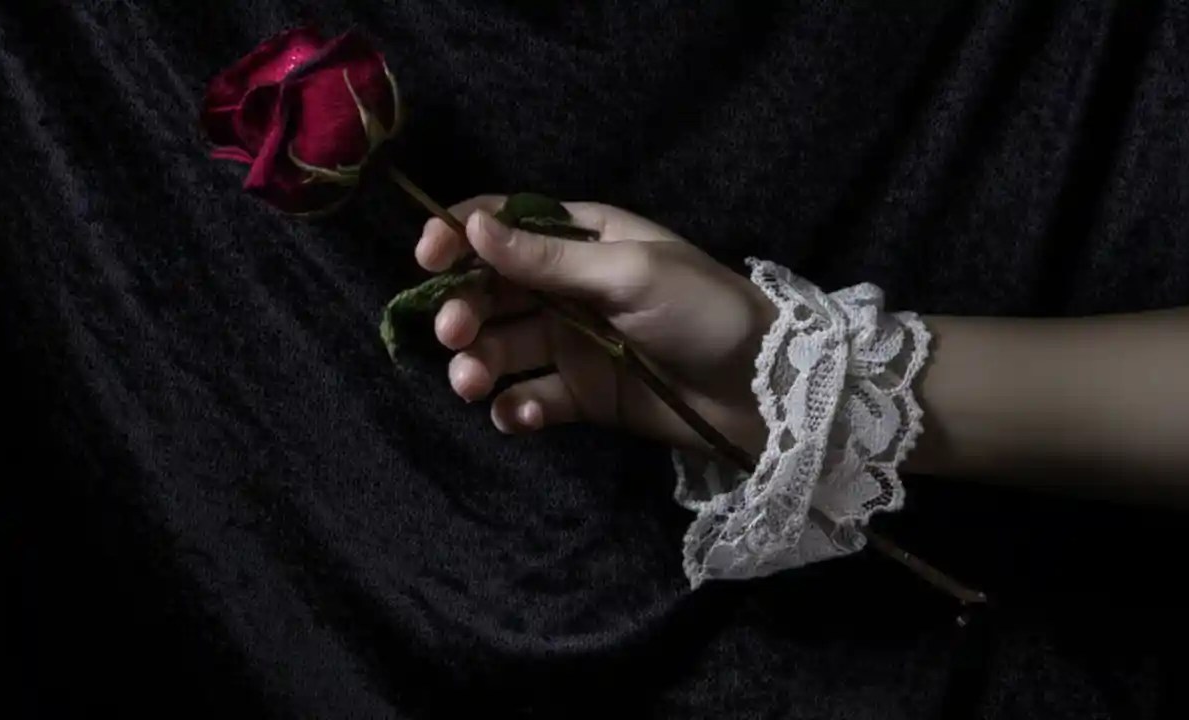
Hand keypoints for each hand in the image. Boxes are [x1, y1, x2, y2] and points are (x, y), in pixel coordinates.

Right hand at [414, 195, 776, 456]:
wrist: (761, 389)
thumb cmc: (701, 310)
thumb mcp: (628, 272)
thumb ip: (548, 258)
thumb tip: (472, 224)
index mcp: (582, 239)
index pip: (505, 226)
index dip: (459, 237)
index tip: (427, 257)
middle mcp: (568, 289)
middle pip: (491, 292)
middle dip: (463, 310)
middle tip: (455, 334)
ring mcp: (572, 344)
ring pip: (501, 348)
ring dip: (478, 363)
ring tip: (473, 384)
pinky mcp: (582, 396)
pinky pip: (530, 398)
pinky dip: (515, 408)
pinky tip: (520, 415)